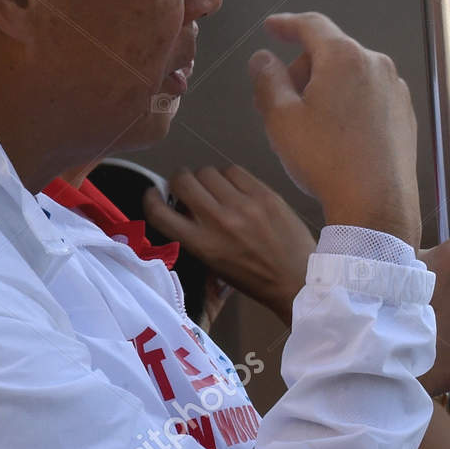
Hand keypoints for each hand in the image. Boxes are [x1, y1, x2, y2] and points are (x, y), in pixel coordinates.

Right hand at [144, 165, 315, 325]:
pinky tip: (236, 188)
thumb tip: (181, 205)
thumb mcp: (213, 264)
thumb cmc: (253, 277)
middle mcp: (219, 221)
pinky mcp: (264, 194)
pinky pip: (234, 170)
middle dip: (180, 181)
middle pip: (183, 180)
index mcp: (202, 245)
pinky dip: (230, 176)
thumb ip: (194, 235)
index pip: (160, 213)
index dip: (151, 198)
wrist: (297, 278)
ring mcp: (243, 205)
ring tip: (216, 189)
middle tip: (188, 187)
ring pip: (208, 171)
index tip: (155, 193)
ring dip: (206, 178)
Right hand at [250, 13, 419, 245]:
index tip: (273, 27)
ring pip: (351, 76)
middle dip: (303, 69)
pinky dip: (349, 104)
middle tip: (280, 101)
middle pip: (331, 52)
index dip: (286, 24)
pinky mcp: (404, 115)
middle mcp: (376, 65)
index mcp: (344, 57)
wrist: (376, 205)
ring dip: (326, 88)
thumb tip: (263, 58)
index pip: (311, 25)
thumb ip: (267, 79)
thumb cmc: (326, 161)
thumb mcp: (281, 119)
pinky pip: (370, 97)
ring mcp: (395, 90)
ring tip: (309, 125)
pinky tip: (337, 137)